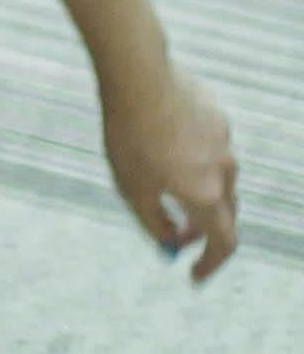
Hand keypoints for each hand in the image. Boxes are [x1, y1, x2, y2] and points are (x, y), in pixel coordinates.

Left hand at [101, 56, 238, 279]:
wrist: (139, 78)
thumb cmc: (129, 136)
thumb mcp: (132, 190)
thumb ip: (154, 222)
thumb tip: (169, 243)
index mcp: (205, 195)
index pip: (223, 243)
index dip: (210, 264)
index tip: (193, 275)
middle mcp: (224, 171)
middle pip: (223, 214)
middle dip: (201, 232)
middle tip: (175, 237)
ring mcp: (224, 143)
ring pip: (217, 181)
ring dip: (198, 196)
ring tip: (163, 189)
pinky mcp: (218, 119)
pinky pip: (210, 152)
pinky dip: (194, 164)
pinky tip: (165, 149)